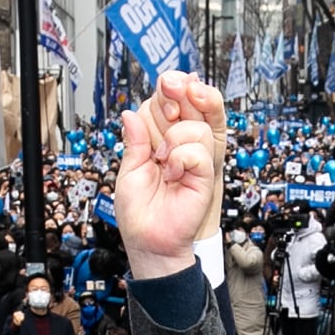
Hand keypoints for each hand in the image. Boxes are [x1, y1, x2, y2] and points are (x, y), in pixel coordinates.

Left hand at [115, 72, 224, 280]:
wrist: (149, 240)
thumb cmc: (139, 212)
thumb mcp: (128, 171)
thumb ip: (134, 141)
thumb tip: (131, 113)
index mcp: (159, 140)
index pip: (166, 102)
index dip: (163, 93)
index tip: (158, 96)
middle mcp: (180, 144)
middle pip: (189, 103)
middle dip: (176, 96)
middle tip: (166, 112)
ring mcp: (195, 158)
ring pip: (195, 125)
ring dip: (173, 140)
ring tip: (163, 162)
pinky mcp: (205, 174)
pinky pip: (199, 150)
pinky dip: (181, 158)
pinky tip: (173, 174)